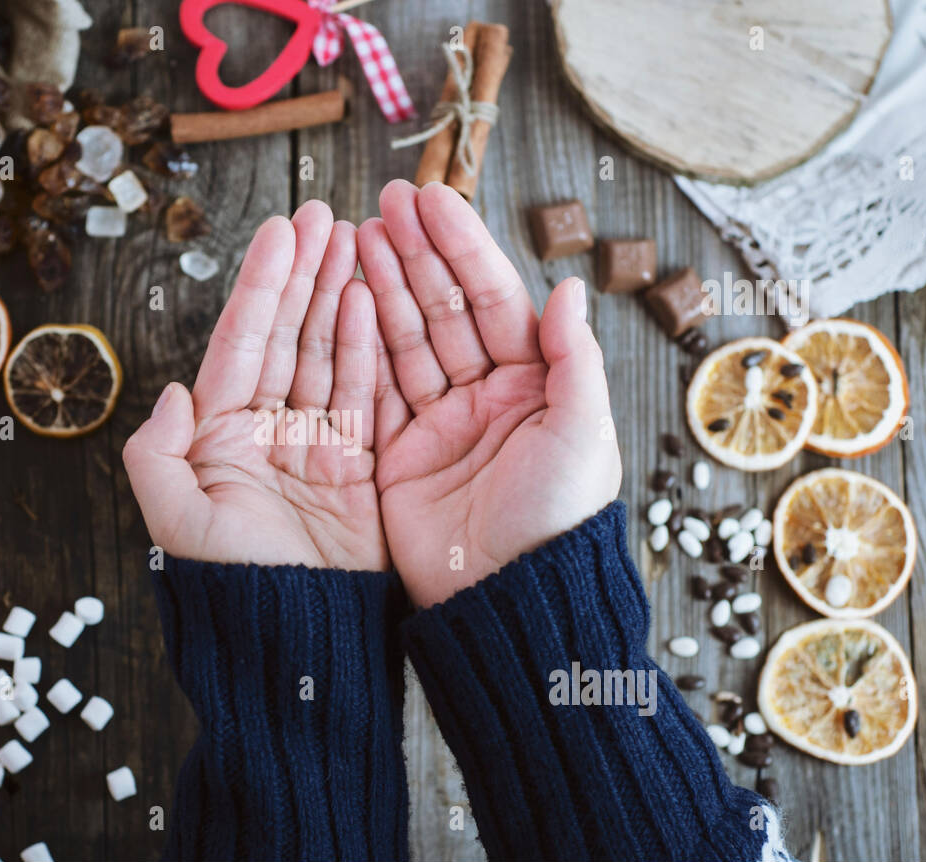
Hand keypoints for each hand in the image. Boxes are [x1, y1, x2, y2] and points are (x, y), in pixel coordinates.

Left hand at [124, 201, 387, 570]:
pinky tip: (371, 298)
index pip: (242, 343)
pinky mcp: (360, 462)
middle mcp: (268, 431)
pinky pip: (367, 391)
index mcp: (220, 436)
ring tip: (353, 239)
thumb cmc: (233, 582)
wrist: (298, 634)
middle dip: (304, 273)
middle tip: (324, 213)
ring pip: (330, 352)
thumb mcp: (177, 520)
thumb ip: (157, 452)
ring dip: (339, 294)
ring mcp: (317, 443)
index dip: (262, 285)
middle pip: (288, 335)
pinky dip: (370, 344)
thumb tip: (175, 391)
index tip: (282, 231)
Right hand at [358, 181, 620, 607]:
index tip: (431, 201)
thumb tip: (571, 287)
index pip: (490, 298)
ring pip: (404, 339)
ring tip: (355, 236)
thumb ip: (574, 358)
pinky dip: (359, 344)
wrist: (507, 597)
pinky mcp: (397, 454)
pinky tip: (344, 298)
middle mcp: (484, 396)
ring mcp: (437, 423)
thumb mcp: (581, 431)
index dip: (461, 247)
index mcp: (533, 383)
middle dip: (414, 254)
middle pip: (442, 309)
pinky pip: (375, 387)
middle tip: (382, 204)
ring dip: (381, 286)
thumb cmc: (557, 517)